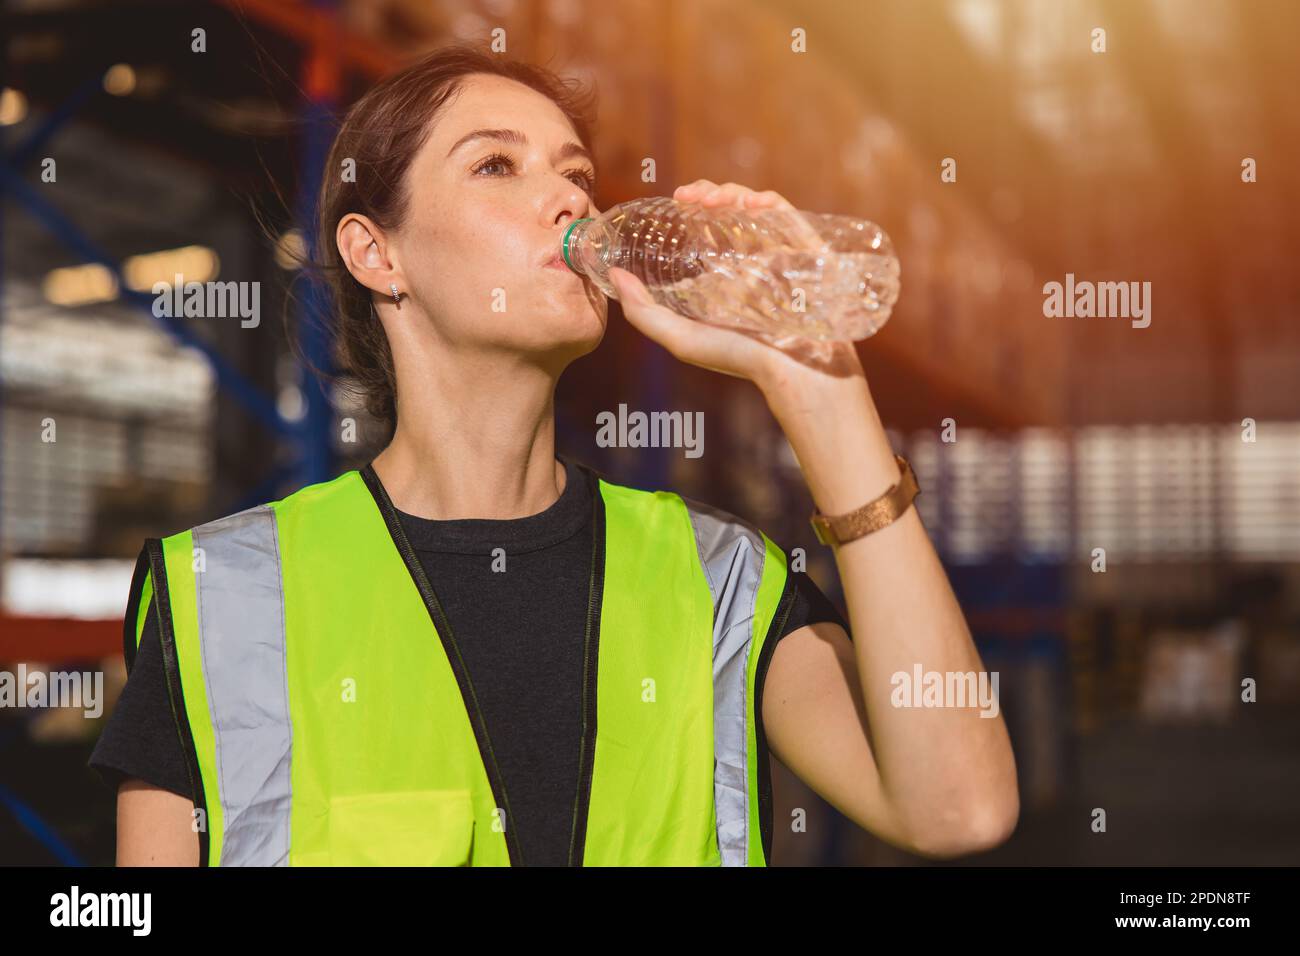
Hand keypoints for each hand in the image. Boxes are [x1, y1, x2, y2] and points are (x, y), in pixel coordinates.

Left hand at [608, 179, 867, 404]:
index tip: (675, 199)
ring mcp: (777, 251)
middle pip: (729, 208)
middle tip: (687, 195)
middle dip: (707, 192)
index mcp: (723, 273)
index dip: (692, 204)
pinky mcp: (802, 250)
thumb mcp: (681, 339)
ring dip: (731, 192)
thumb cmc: (739, 359)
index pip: (707, 227)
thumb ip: (643, 313)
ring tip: (711, 200)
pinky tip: (749, 203)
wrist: (792, 372)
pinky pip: (786, 215)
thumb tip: (613, 275)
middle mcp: (750, 258)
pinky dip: (767, 201)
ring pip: (755, 205)